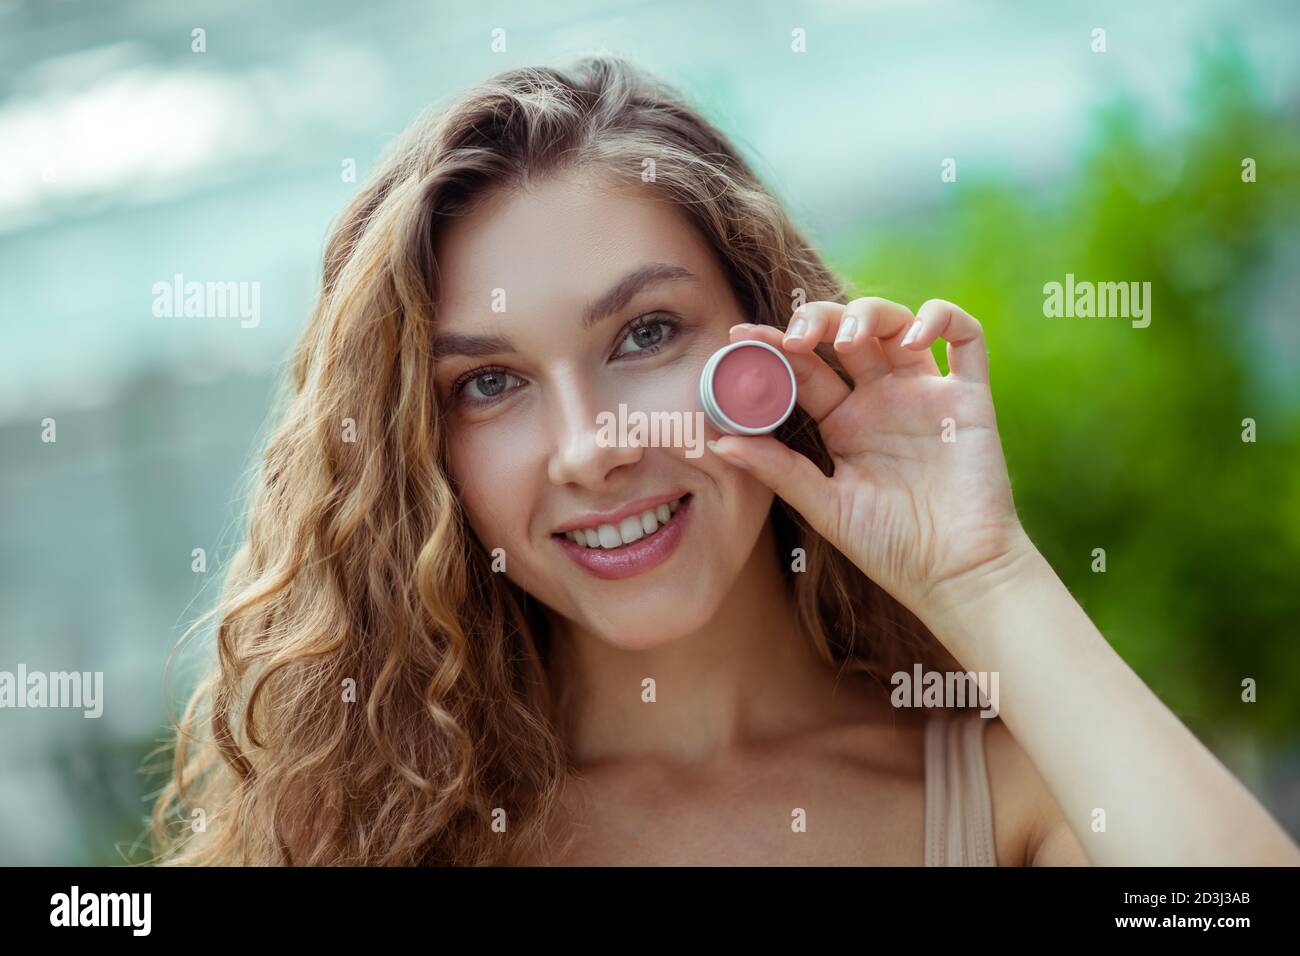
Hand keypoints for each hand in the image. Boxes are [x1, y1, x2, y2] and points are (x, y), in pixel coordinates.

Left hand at [710, 297, 1034, 619]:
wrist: (956, 576)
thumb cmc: (891, 549)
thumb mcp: (826, 507)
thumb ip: (779, 470)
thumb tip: (718, 443)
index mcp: (844, 422)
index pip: (804, 367)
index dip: (773, 346)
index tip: (740, 338)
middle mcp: (883, 400)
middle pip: (848, 333)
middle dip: (819, 320)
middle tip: (797, 336)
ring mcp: (926, 395)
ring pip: (899, 323)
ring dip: (869, 316)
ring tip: (850, 341)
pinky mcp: (970, 398)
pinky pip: (966, 337)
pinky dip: (942, 317)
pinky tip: (914, 337)